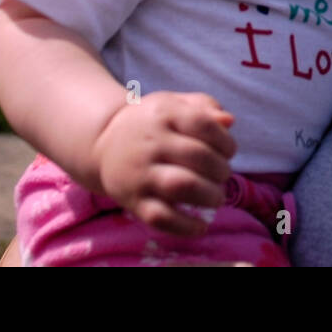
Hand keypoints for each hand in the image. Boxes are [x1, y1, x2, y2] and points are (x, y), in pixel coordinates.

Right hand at [91, 91, 236, 236]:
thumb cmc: (152, 123)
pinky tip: (201, 226)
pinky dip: (186, 227)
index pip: (203, 125)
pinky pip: (161, 218)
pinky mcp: (133, 201)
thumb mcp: (174, 104)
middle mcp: (150, 143)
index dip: (225, 141)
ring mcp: (140, 173)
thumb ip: (204, 107)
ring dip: (209, 195)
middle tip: (222, 174)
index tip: (228, 151)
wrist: (103, 144)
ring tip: (215, 197)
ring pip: (181, 186)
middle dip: (221, 169)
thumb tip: (229, 121)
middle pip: (198, 156)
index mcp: (164, 114)